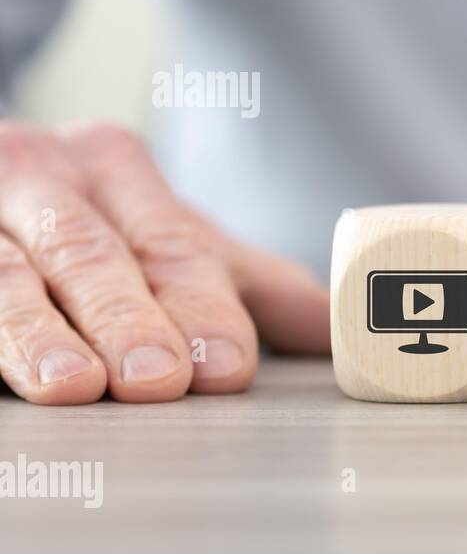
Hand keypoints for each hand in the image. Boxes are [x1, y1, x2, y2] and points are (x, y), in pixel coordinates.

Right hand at [0, 122, 329, 404]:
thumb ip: (252, 286)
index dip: (200, 307)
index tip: (227, 365)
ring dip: (36, 333)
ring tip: (71, 386)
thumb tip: (346, 326)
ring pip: (5, 273)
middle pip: (90, 254)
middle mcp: (41, 175)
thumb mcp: (170, 241)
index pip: (169, 243)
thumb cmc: (89, 220)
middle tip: (158, 379)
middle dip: (126, 319)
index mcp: (114, 167)